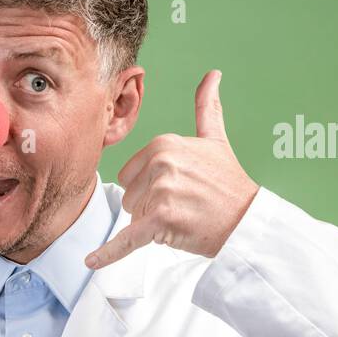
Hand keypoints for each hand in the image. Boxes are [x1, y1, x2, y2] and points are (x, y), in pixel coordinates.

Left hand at [84, 70, 258, 269]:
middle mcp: (160, 164)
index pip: (130, 173)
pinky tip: (91, 262)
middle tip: (183, 204)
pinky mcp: (159, 221)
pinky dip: (108, 254)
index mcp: (164, 144)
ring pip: (131, 215)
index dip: (150, 186)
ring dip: (151, 222)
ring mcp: (160, 192)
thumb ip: (207, 107)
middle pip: (129, 194)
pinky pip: (126, 240)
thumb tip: (213, 74)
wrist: (246, 220)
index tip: (179, 187)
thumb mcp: (216, 140)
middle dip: (150, 205)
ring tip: (182, 217)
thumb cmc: (228, 183)